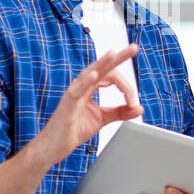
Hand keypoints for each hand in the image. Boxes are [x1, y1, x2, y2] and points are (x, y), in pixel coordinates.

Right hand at [34, 44, 142, 167]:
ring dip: (103, 63)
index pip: (111, 76)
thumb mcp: (102, 118)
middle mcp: (81, 86)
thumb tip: (139, 107)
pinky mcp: (68, 104)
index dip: (126, 88)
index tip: (134, 103)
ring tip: (115, 54)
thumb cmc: (73, 129)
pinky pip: (76, 90)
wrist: (54, 146)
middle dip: (119, 57)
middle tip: (134, 47)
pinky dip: (86, 82)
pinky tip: (95, 75)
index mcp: (89, 87)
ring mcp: (73, 93)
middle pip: (101, 67)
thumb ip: (120, 112)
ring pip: (89, 73)